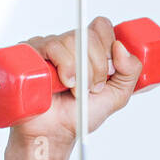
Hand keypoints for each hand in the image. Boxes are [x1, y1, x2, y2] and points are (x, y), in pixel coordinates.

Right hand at [7, 15, 142, 147]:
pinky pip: (49, 46)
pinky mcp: (28, 53)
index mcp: (87, 48)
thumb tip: (121, 47)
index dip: (108, 49)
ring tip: (72, 90)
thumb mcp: (116, 96)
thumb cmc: (79, 115)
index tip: (107, 73)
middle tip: (89, 88)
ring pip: (70, 41)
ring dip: (79, 72)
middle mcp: (66, 43)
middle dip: (96, 67)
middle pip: (88, 34)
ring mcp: (46, 46)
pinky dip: (62, 67)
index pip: (101, 26)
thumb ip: (130, 72)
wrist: (55, 133)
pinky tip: (59, 84)